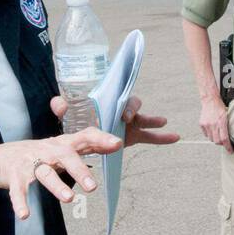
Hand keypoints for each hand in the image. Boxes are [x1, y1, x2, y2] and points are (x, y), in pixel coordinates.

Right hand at [0, 129, 119, 219]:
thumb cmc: (36, 155)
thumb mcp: (61, 148)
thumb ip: (87, 146)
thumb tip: (117, 144)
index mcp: (60, 145)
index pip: (83, 136)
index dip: (100, 138)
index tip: (117, 143)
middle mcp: (46, 151)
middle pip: (65, 156)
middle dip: (79, 169)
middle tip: (93, 186)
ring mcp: (29, 163)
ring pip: (44, 173)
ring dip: (56, 186)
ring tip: (69, 198)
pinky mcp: (14, 177)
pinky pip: (18, 190)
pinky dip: (21, 203)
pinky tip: (25, 215)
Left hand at [48, 94, 178, 147]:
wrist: (82, 136)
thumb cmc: (78, 120)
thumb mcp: (70, 116)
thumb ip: (63, 108)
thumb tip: (58, 103)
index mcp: (108, 101)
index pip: (118, 96)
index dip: (123, 104)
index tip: (123, 115)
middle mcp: (120, 109)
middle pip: (133, 104)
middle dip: (133, 110)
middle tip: (129, 118)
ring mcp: (129, 123)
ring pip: (144, 119)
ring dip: (153, 120)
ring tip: (162, 122)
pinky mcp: (133, 136)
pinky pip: (150, 137)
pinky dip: (162, 137)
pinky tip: (175, 137)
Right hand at [199, 95, 231, 149]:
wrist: (210, 100)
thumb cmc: (220, 107)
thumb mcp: (227, 116)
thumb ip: (226, 127)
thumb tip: (228, 138)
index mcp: (221, 122)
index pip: (225, 139)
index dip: (228, 147)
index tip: (230, 151)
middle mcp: (213, 124)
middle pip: (217, 141)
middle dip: (221, 143)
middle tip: (224, 142)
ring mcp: (207, 125)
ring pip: (211, 139)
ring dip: (215, 139)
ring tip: (217, 134)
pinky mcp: (202, 124)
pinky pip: (206, 134)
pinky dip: (209, 134)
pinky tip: (212, 129)